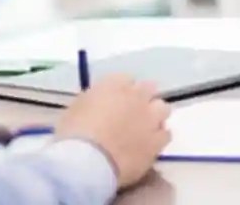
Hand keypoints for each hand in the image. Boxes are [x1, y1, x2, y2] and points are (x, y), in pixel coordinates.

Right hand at [56, 75, 171, 189]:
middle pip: (149, 88)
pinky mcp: (158, 139)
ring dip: (155, 116)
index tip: (114, 101)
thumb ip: (92, 101)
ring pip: (163, 109)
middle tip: (132, 113)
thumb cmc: (73, 134)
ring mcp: (151, 117)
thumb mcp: (75, 109)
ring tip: (144, 129)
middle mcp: (137, 96)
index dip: (120, 91)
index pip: (125, 79)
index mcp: (114, 84)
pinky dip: (158, 138)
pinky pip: (166, 134)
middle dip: (142, 98)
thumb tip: (98, 104)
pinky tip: (149, 146)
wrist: (88, 160)